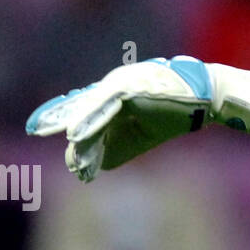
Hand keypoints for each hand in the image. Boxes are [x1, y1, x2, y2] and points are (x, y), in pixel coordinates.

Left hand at [26, 56, 214, 181]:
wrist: (204, 99)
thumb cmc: (174, 113)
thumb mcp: (139, 137)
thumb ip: (113, 148)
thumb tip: (91, 165)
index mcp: (114, 93)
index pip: (84, 109)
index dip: (67, 120)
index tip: (50, 135)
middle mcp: (112, 84)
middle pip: (81, 109)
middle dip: (62, 124)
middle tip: (46, 138)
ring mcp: (119, 84)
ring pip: (90, 112)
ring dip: (77, 134)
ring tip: (67, 151)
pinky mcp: (127, 88)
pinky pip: (102, 108)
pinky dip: (88, 123)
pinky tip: (74, 136)